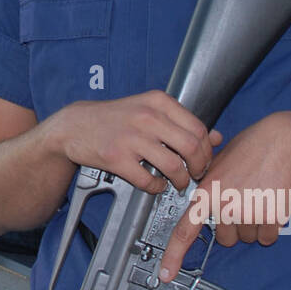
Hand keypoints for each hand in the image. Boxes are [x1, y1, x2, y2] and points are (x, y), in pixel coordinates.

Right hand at [55, 90, 222, 196]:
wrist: (74, 125)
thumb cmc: (113, 118)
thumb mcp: (149, 109)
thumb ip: (182, 121)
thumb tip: (216, 137)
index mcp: (158, 102)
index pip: (198, 128)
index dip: (207, 149)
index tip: (203, 159)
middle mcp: (146, 117)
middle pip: (192, 147)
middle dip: (199, 167)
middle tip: (195, 174)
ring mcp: (131, 138)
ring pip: (174, 166)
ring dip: (180, 181)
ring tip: (177, 183)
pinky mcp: (117, 158)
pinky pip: (148, 180)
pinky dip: (156, 187)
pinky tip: (154, 184)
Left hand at [156, 111, 290, 280]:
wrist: (284, 141)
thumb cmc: (251, 148)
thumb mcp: (217, 161)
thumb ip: (206, 185)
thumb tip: (197, 201)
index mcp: (207, 192)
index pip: (185, 230)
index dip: (174, 255)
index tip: (166, 274)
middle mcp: (225, 206)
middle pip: (224, 238)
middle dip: (232, 225)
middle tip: (242, 200)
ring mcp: (248, 214)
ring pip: (246, 238)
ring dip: (252, 225)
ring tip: (257, 196)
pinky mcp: (271, 218)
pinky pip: (266, 238)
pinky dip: (270, 227)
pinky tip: (270, 204)